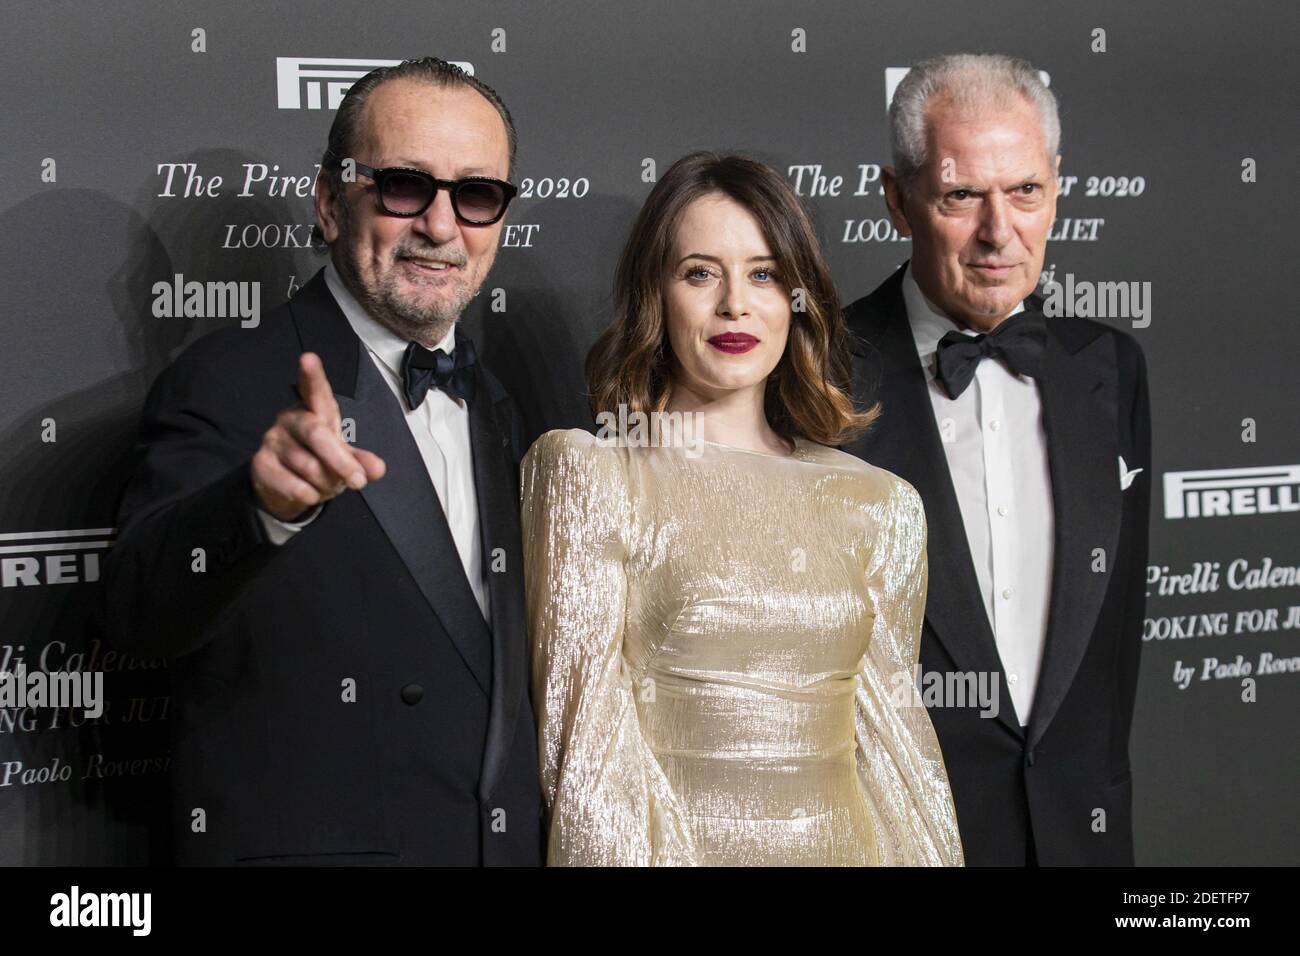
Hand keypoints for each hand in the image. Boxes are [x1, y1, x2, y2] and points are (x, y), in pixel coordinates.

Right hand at [251, 352, 386, 520]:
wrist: (287, 489)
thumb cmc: (321, 462)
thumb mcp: (345, 458)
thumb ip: (362, 461)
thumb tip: (377, 469)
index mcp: (315, 410)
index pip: (314, 390)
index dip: (312, 375)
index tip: (309, 358)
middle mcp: (290, 419)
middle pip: (317, 434)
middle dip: (341, 462)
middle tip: (358, 481)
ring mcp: (272, 440)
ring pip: (310, 467)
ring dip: (327, 484)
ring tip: (328, 485)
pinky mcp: (260, 464)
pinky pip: (295, 486)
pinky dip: (311, 496)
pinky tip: (309, 492)